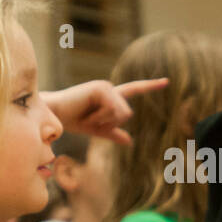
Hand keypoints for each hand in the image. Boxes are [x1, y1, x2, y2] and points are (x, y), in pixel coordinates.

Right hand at [42, 78, 167, 144]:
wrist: (55, 116)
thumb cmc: (72, 120)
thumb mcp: (97, 130)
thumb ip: (113, 133)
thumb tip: (129, 141)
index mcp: (111, 97)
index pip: (134, 90)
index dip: (151, 86)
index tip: (167, 81)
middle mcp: (110, 89)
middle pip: (126, 114)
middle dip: (110, 124)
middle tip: (91, 120)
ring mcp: (105, 87)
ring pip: (121, 113)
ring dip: (104, 121)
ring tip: (87, 115)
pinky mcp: (100, 88)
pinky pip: (112, 109)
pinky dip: (101, 117)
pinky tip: (87, 112)